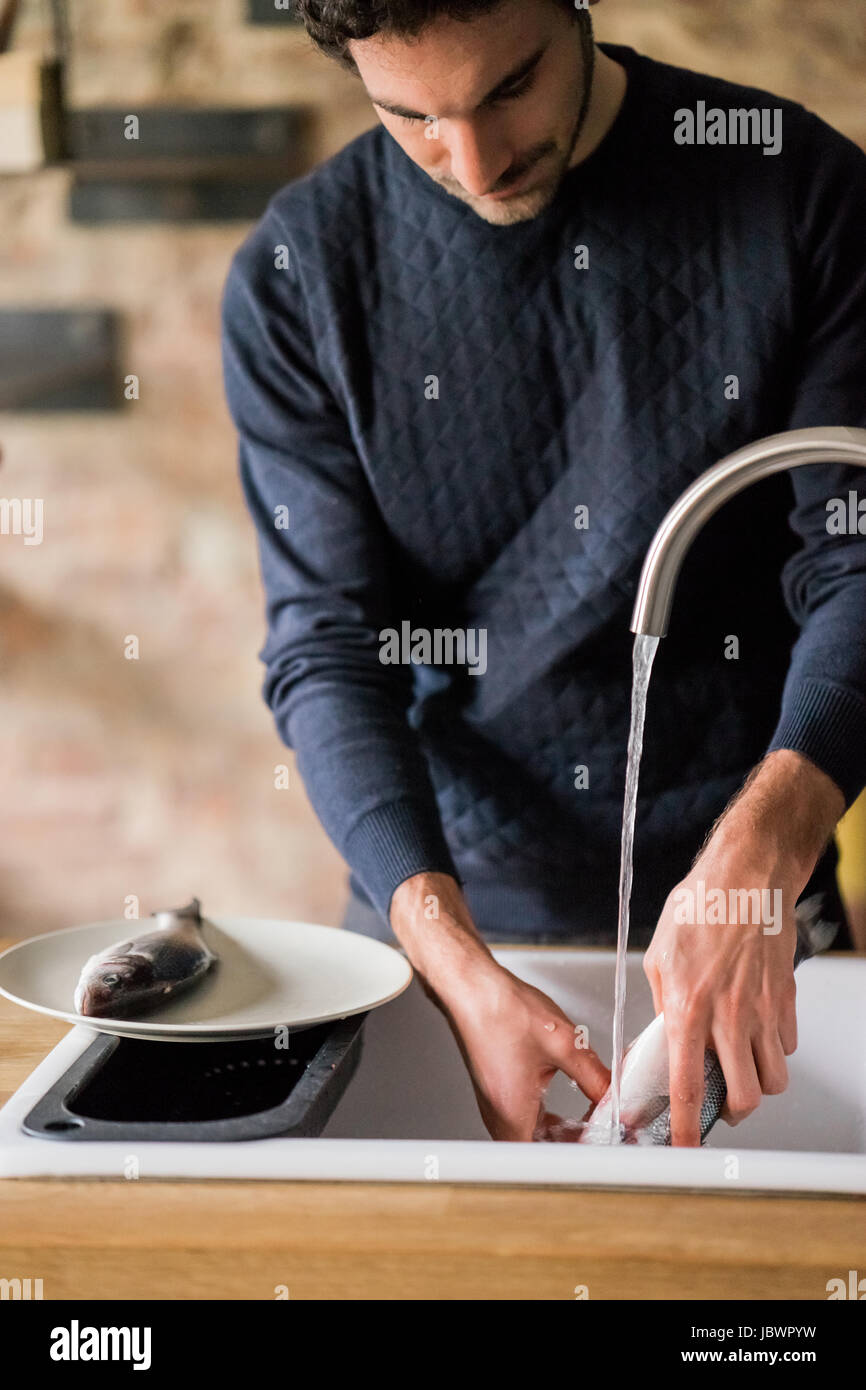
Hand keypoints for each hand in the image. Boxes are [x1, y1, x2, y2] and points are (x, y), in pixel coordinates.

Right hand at [388, 871, 609, 1140]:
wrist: (472, 987)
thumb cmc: (502, 1011)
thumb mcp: (564, 1043)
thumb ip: (595, 1076)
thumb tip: (613, 1096)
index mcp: (513, 1114)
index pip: (547, 1161)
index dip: (577, 1157)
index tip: (599, 1147)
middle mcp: (498, 1116)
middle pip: (539, 1151)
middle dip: (573, 1144)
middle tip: (600, 1133)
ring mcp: (493, 1104)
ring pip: (530, 1135)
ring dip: (559, 1129)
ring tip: (588, 1115)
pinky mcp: (494, 1089)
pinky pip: (522, 1116)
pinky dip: (546, 1114)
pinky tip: (563, 1095)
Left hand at [644, 854, 797, 1145]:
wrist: (746, 878)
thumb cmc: (700, 907)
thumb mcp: (660, 957)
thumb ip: (662, 1003)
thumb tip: (665, 1034)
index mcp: (688, 1009)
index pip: (686, 1086)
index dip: (684, 1127)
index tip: (682, 1148)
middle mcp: (729, 1017)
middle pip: (743, 1097)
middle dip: (730, 1111)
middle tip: (718, 1102)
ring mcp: (763, 1011)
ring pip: (773, 1079)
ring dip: (757, 1083)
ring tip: (740, 1068)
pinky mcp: (786, 1000)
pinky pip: (787, 1045)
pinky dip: (774, 1049)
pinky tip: (756, 1030)